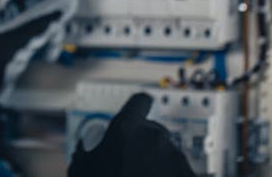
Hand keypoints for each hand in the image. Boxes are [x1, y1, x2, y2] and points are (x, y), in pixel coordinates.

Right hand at [68, 93, 196, 176]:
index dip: (138, 108)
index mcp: (126, 130)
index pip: (140, 101)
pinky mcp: (188, 174)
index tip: (135, 115)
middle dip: (145, 143)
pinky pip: (179, 170)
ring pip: (167, 152)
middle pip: (154, 129)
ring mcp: (175, 157)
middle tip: (132, 163)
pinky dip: (170, 176)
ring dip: (157, 163)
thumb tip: (85, 154)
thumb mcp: (82, 172)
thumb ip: (85, 156)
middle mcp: (154, 138)